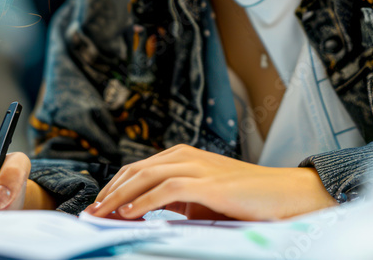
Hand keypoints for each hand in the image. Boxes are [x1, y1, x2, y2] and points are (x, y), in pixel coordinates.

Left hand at [82, 144, 336, 220]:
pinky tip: (128, 214)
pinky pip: (166, 190)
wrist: (282, 194)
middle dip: (109, 192)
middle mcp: (185, 156)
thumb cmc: (243, 200)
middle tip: (89, 213)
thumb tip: (141, 214)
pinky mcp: (207, 184)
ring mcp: (196, 167)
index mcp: (182, 157)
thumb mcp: (202, 200)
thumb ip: (175, 202)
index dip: (114, 187)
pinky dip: (143, 202)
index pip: (137, 169)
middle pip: (135, 171)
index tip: (96, 207)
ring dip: (118, 198)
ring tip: (100, 215)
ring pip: (145, 177)